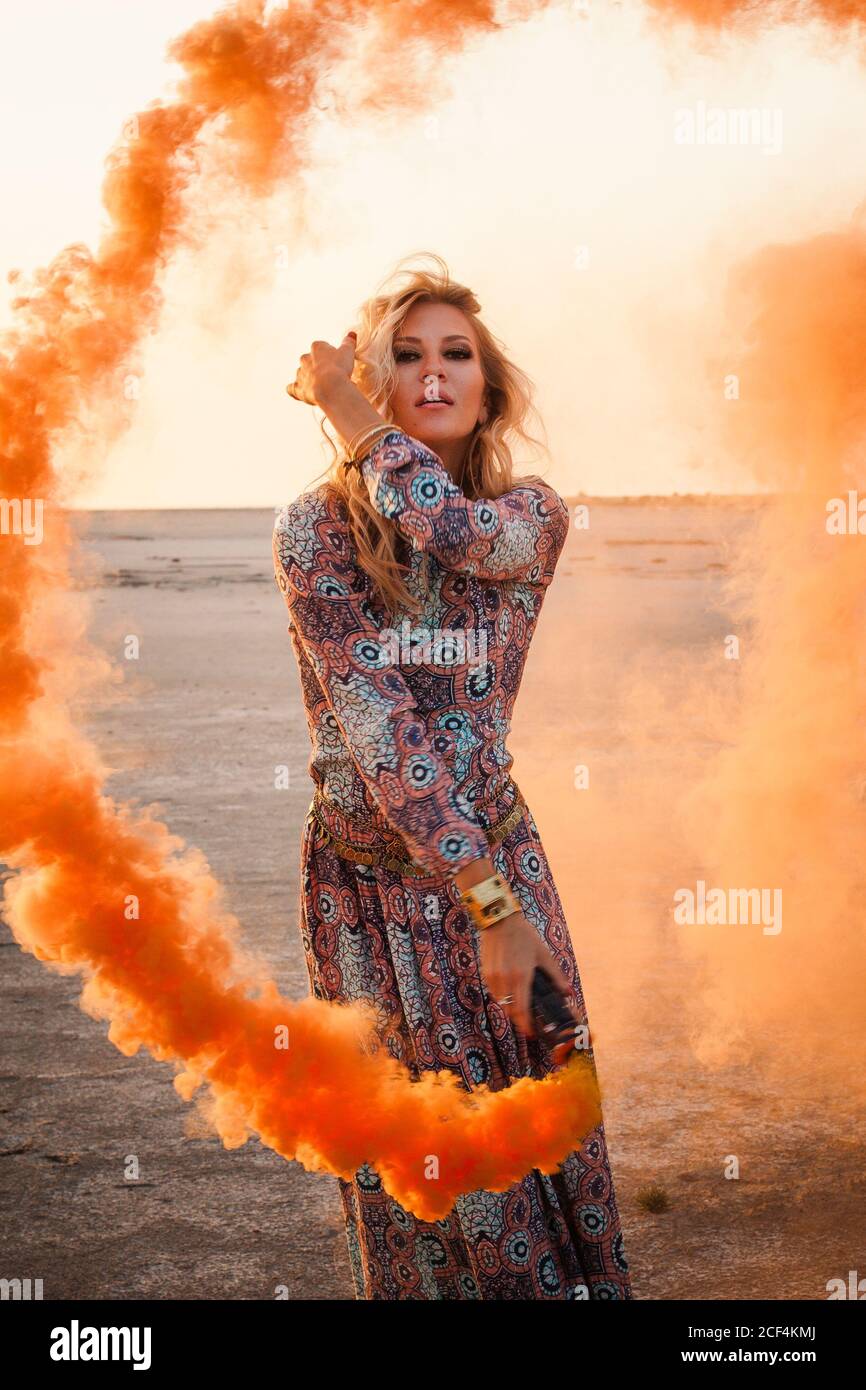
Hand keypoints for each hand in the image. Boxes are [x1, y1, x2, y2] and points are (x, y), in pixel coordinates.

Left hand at [286, 331, 356, 407]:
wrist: (330, 388)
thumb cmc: (339, 368)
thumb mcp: (348, 352)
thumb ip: (348, 343)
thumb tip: (351, 335)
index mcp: (317, 347)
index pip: (321, 347)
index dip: (329, 354)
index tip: (336, 361)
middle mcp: (305, 359)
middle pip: (310, 360)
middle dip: (318, 366)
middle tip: (330, 375)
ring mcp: (300, 374)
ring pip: (302, 373)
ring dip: (310, 378)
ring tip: (322, 387)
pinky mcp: (298, 388)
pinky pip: (293, 388)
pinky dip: (295, 390)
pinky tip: (300, 392)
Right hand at [477, 910, 574, 1038]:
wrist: (500, 920)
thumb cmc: (524, 935)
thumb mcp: (544, 954)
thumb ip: (556, 976)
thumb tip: (568, 993)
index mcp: (522, 976)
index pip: (522, 1009)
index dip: (526, 1025)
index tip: (531, 1032)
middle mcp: (505, 979)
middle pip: (510, 1010)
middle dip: (519, 1019)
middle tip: (527, 1022)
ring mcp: (493, 977)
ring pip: (501, 1002)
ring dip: (510, 1008)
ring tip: (519, 1007)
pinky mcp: (486, 973)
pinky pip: (494, 992)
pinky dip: (502, 997)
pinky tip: (510, 992)